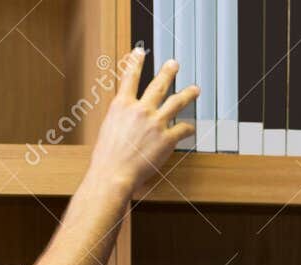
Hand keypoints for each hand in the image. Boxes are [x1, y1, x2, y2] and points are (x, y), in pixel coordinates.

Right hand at [89, 50, 198, 199]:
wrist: (112, 175)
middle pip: (158, 85)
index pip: (129, 78)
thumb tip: (128, 118)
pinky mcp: (167, 138)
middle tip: (174, 64)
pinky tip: (191, 128)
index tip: (139, 52)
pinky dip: (188, 129)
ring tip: (195, 89)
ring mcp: (155, 123)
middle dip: (168, 72)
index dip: (135, 63)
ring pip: (176, 102)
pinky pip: (182, 129)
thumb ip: (120, 120)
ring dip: (188, 94)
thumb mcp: (107, 131)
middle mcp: (140, 110)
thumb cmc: (106, 159)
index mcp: (121, 106)